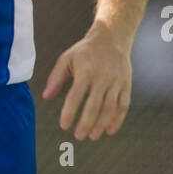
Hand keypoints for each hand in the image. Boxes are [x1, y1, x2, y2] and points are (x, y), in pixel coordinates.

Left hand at [42, 21, 132, 138]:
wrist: (112, 37)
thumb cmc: (85, 51)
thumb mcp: (67, 58)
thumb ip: (55, 77)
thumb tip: (46, 96)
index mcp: (85, 71)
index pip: (76, 96)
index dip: (69, 113)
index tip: (64, 126)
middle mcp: (102, 77)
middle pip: (94, 105)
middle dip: (86, 123)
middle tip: (78, 136)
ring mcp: (116, 81)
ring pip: (110, 107)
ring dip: (102, 124)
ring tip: (93, 136)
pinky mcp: (126, 84)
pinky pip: (124, 105)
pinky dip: (118, 119)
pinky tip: (110, 130)